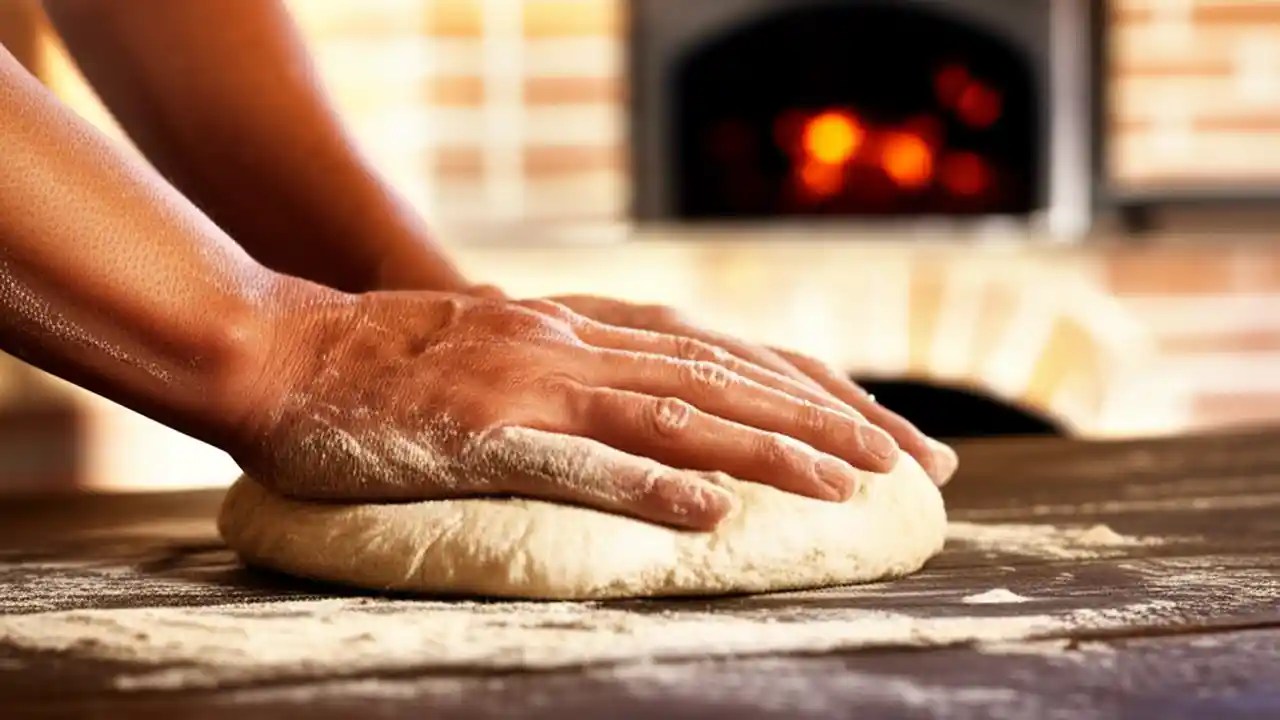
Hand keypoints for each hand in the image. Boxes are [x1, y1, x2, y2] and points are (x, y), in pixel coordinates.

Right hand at [227, 285, 903, 529]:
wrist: (285, 350)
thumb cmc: (397, 362)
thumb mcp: (513, 347)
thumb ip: (587, 368)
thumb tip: (671, 424)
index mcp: (587, 324)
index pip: (733, 353)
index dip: (820, 389)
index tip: (890, 430)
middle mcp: (575, 342)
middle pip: (728, 378)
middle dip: (831, 419)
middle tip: (914, 463)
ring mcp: (530, 384)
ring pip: (674, 415)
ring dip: (768, 451)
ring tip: (851, 487)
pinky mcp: (479, 433)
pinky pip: (577, 463)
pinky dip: (649, 488)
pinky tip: (712, 516)